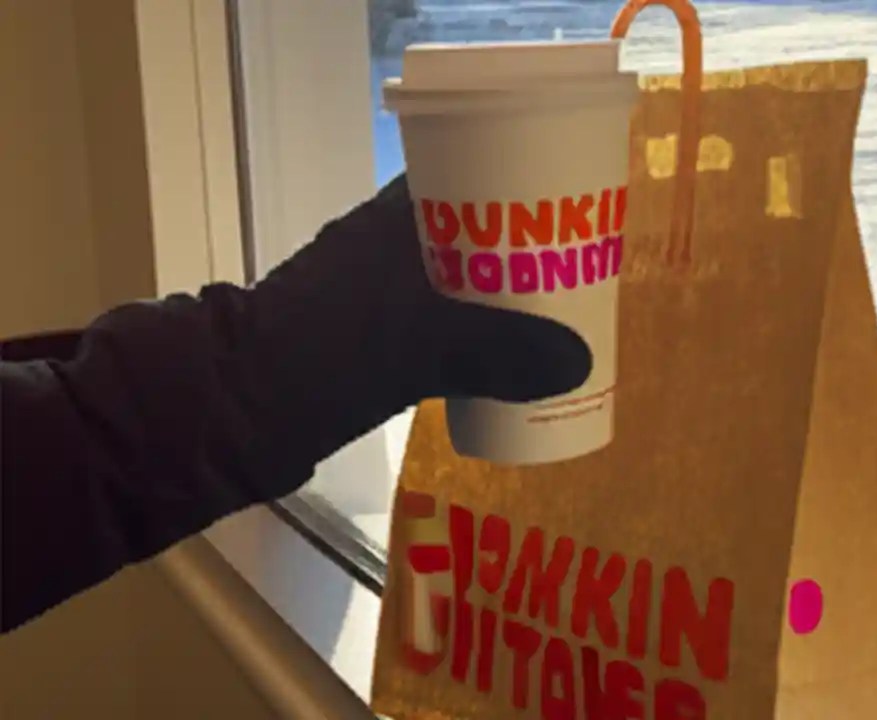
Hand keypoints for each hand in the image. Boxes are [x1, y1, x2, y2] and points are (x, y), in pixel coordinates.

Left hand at [246, 175, 591, 471]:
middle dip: (525, 246)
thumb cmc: (324, 357)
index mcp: (394, 220)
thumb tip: (577, 365)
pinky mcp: (371, 339)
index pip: (464, 168)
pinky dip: (475, 331)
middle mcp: (385, 245)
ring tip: (555, 315)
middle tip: (579, 267)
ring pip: (457, 278)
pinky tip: (506, 358)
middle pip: (473, 228)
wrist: (236, 412)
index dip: (519, 176)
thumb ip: (498, 355)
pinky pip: (441, 320)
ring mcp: (375, 292)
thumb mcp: (419, 351)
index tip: (568, 199)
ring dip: (501, 294)